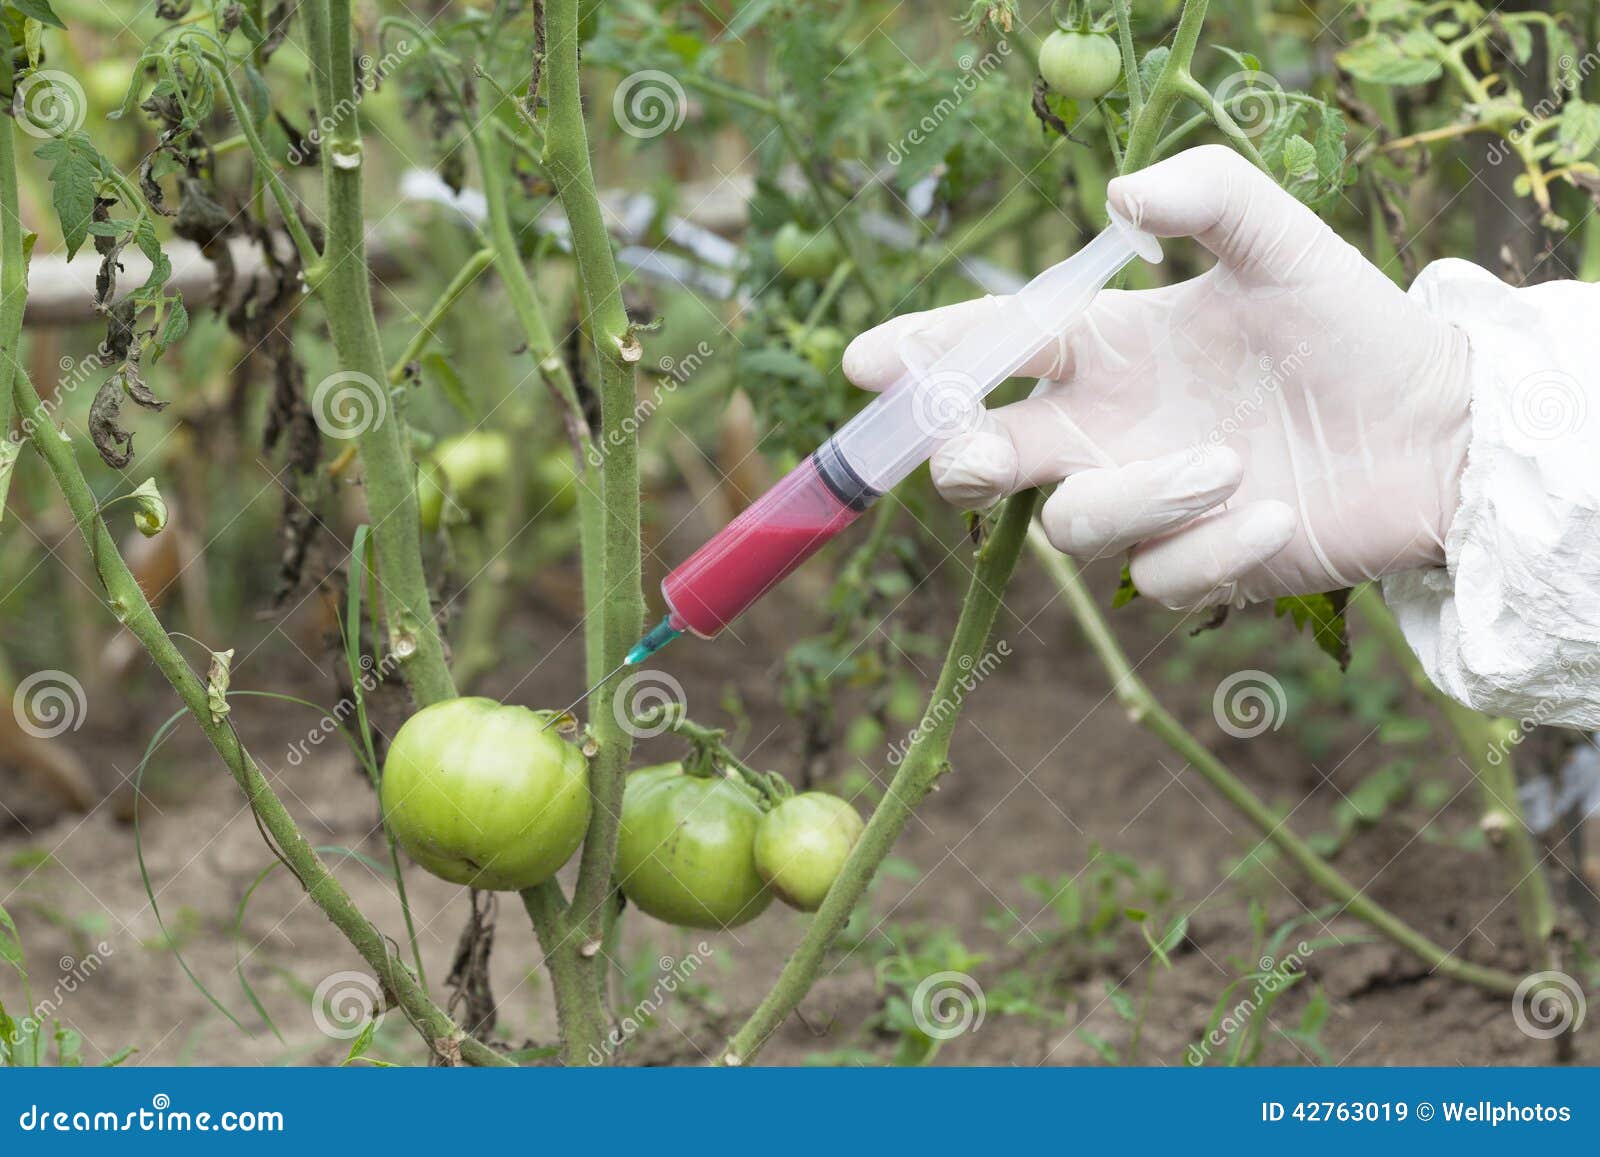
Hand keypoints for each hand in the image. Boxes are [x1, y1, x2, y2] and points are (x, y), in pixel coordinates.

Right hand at [842, 145, 1473, 609]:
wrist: (1440, 430)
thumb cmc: (1351, 327)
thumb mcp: (1285, 243)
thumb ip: (1208, 196)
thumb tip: (1118, 198)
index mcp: (1103, 351)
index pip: (989, 351)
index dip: (923, 355)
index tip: (866, 361)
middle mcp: (1101, 431)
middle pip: (980, 461)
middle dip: (962, 458)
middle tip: (984, 450)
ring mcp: (1139, 504)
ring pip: (1071, 527)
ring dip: (1138, 496)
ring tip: (1232, 461)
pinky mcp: (1190, 567)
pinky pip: (1157, 578)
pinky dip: (1212, 548)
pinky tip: (1276, 514)